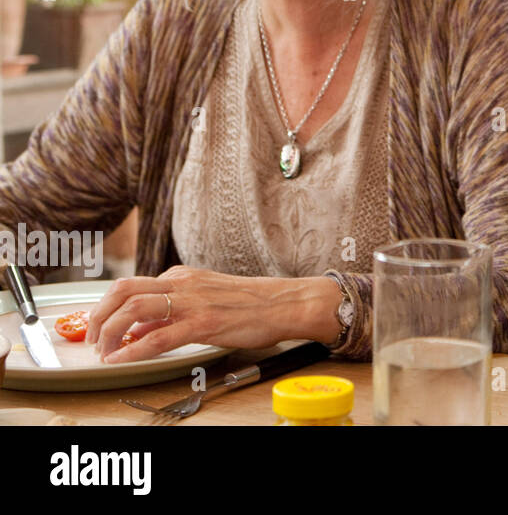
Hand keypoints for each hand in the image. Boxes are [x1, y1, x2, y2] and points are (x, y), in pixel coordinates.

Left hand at [85, 266, 336, 362]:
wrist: (287, 303)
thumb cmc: (253, 304)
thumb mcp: (205, 301)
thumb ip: (170, 315)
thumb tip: (139, 330)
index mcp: (183, 276)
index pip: (133, 286)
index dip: (109, 310)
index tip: (101, 329)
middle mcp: (183, 283)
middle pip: (123, 290)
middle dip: (98, 315)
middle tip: (91, 339)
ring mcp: (193, 301)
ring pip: (134, 308)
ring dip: (109, 331)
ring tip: (103, 351)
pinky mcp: (204, 322)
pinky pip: (159, 337)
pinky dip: (133, 349)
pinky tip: (122, 360)